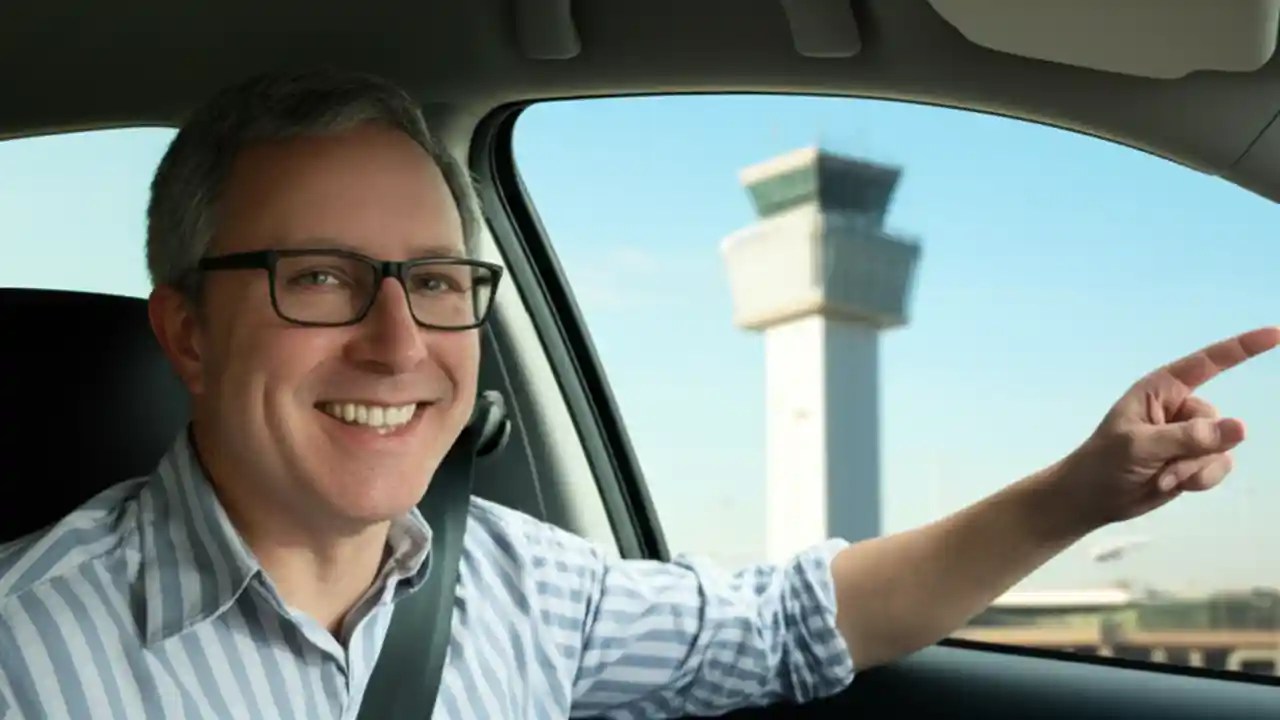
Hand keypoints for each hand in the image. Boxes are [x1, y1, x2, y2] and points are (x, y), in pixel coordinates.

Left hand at [1052, 326, 1279, 530]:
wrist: (1093, 499)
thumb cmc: (1104, 462)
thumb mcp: (1141, 446)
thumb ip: (1189, 437)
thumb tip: (1240, 428)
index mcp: (1161, 389)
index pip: (1207, 363)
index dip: (1242, 348)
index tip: (1274, 334)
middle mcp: (1180, 408)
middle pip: (1217, 421)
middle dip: (1193, 449)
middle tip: (1159, 464)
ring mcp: (1190, 435)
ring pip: (1222, 448)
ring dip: (1194, 469)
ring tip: (1161, 477)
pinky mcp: (1195, 460)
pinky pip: (1219, 466)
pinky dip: (1199, 480)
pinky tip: (1172, 486)